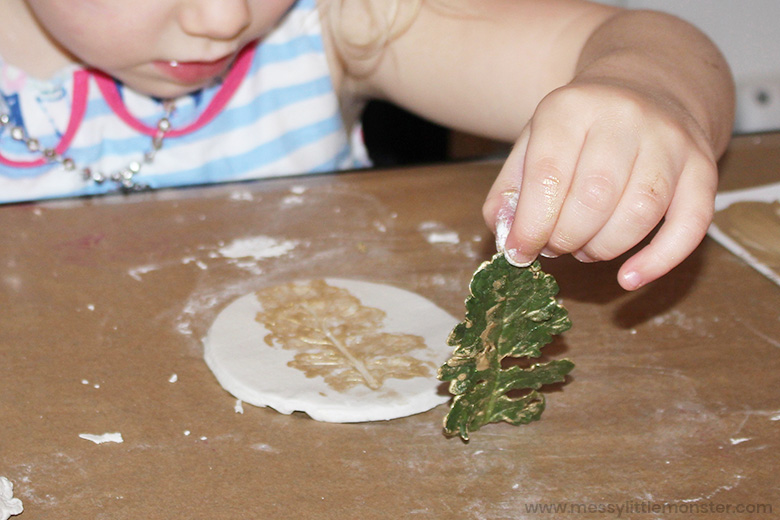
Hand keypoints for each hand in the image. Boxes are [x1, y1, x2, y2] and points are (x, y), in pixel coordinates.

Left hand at [483, 80, 718, 289]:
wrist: (646, 88)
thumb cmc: (579, 130)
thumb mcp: (532, 145)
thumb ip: (509, 193)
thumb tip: (509, 240)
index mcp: (573, 107)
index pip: (548, 175)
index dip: (531, 225)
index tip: (520, 253)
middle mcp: (626, 117)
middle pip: (595, 197)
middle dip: (567, 238)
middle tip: (555, 246)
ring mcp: (671, 141)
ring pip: (640, 212)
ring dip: (604, 249)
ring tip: (585, 249)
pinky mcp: (703, 167)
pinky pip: (691, 224)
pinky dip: (659, 261)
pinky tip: (629, 278)